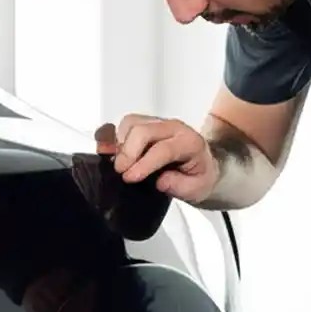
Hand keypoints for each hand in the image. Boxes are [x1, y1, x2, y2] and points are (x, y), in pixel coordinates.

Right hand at [94, 115, 219, 202]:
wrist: (202, 166)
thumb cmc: (198, 176)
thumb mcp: (197, 189)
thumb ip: (179, 185)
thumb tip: (159, 181)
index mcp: (189, 142)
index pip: (162, 148)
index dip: (144, 163)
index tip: (130, 178)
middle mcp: (172, 127)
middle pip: (143, 130)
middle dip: (127, 151)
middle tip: (121, 172)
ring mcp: (157, 123)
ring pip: (131, 122)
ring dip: (119, 142)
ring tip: (119, 164)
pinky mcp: (144, 124)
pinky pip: (124, 123)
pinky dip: (113, 135)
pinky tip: (109, 150)